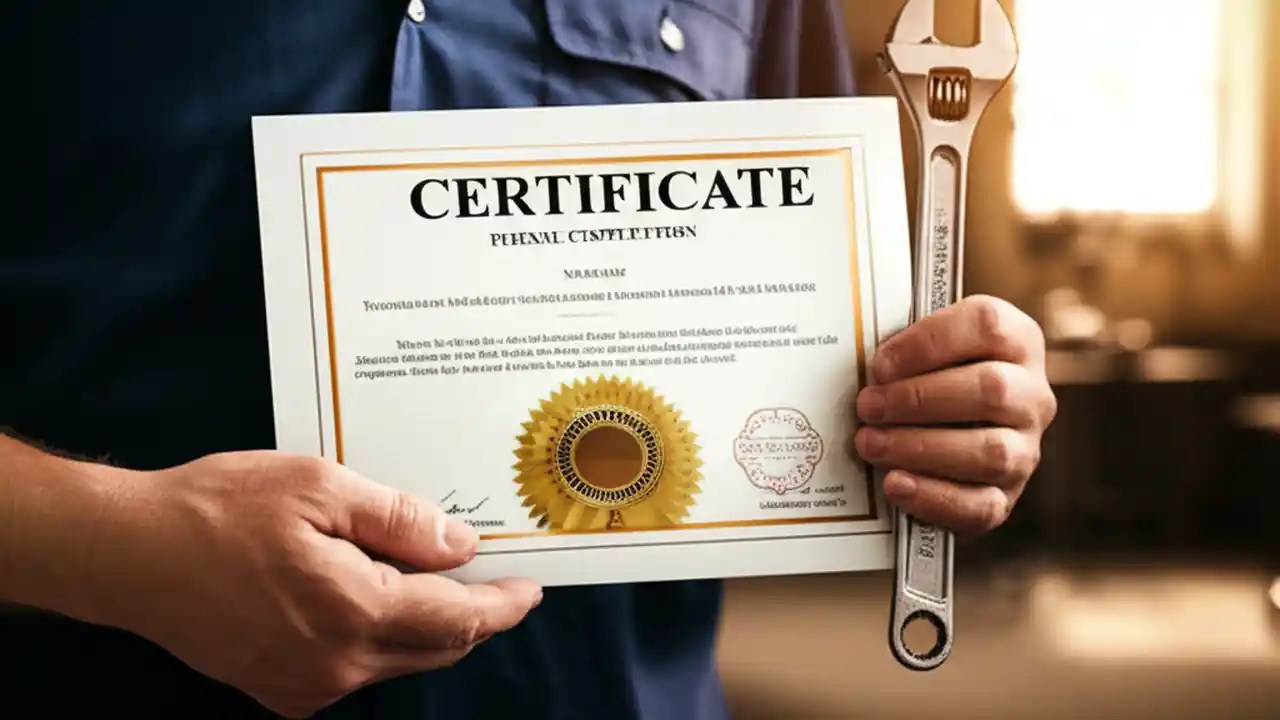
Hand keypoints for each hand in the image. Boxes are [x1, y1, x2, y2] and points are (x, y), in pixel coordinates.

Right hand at [87, 451, 540, 717]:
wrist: (128, 554)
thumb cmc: (218, 508)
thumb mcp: (318, 486)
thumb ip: (398, 520)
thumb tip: (460, 544)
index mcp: (352, 612)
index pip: (456, 619)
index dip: (501, 604)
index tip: (530, 589)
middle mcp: (336, 665)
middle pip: (436, 647)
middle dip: (474, 616)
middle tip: (494, 578)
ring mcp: (306, 686)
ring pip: (399, 661)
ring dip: (429, 626)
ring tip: (434, 577)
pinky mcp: (279, 690)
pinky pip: (358, 669)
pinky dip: (385, 638)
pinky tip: (376, 597)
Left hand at [853, 295, 1056, 534]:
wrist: (947, 434)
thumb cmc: (927, 379)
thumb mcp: (922, 351)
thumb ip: (904, 348)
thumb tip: (862, 363)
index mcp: (1016, 342)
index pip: (987, 326)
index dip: (930, 343)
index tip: (881, 364)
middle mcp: (1032, 395)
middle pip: (991, 389)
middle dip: (918, 399)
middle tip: (868, 406)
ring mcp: (1025, 449)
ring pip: (990, 451)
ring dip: (920, 448)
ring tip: (870, 444)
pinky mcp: (1007, 496)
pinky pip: (980, 505)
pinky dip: (933, 496)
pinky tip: (894, 484)